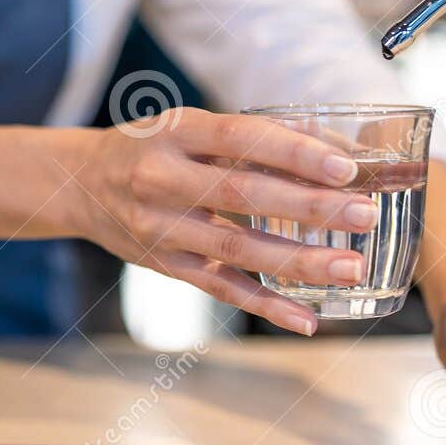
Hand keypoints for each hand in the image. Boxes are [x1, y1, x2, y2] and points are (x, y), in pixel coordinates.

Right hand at [70, 108, 375, 333]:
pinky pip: (221, 288)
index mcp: (175, 133)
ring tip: (350, 268)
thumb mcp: (187, 126)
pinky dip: (266, 306)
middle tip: (364, 214)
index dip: (293, 152)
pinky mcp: (167, 266)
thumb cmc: (150, 148)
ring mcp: (162, 229)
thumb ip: (248, 136)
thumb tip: (329, 144)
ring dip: (299, 263)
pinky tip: (306, 319)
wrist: (81, 185)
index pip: (240, 139)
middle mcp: (162, 180)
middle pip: (243, 196)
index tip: (344, 166)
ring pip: (237, 250)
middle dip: (310, 208)